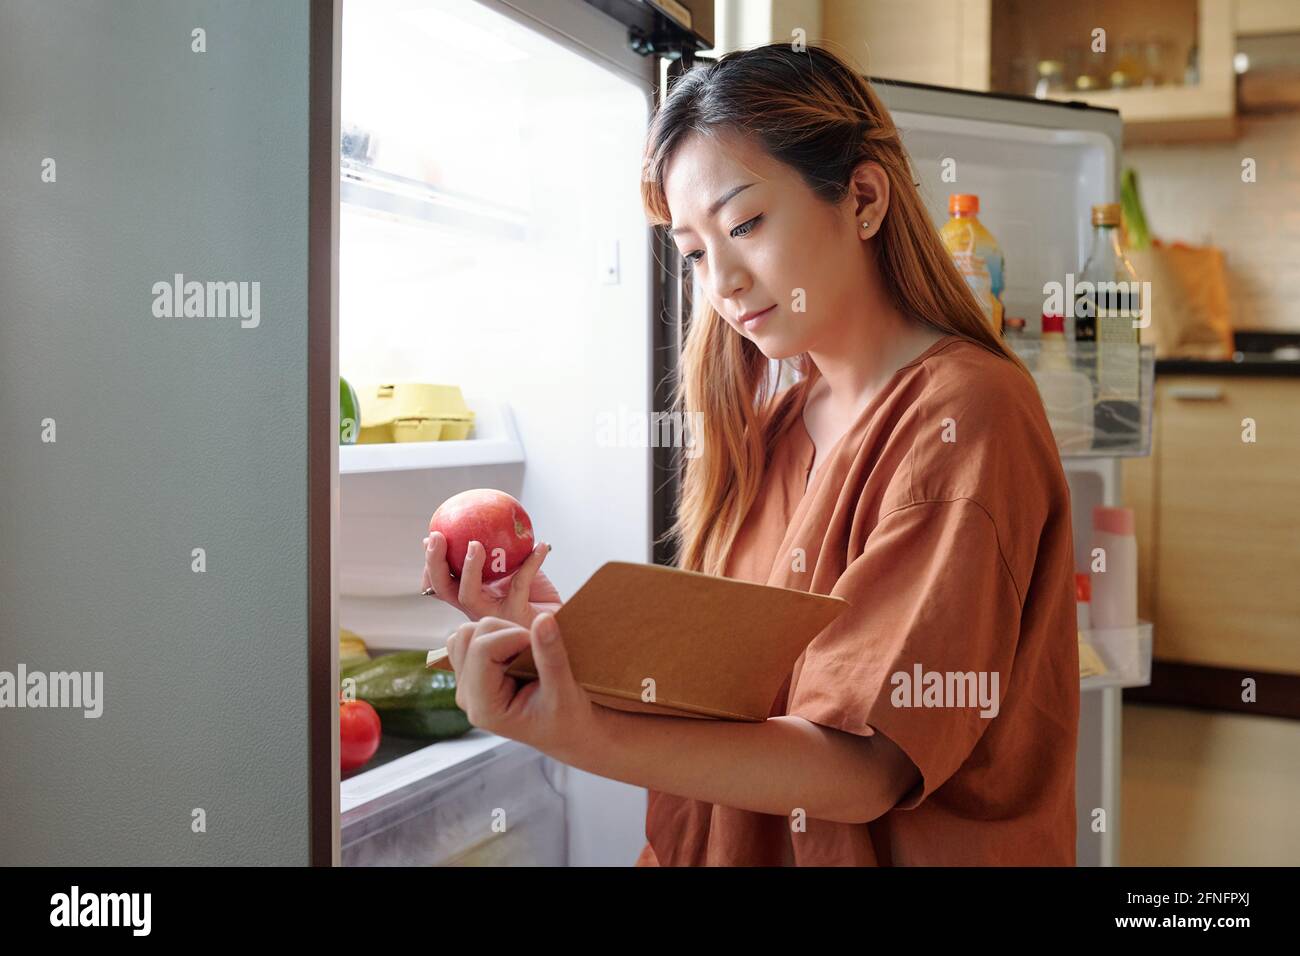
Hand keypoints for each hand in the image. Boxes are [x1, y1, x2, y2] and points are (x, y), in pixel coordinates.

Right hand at [421, 531, 560, 627]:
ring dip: (468, 568)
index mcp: (474, 596)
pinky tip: (542, 545)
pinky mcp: (517, 617)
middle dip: (435, 564)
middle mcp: (478, 609)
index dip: (431, 565)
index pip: (442, 585)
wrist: (560, 623)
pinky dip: (531, 562)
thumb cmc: (537, 597)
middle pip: (444, 590)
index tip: (430, 538)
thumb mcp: (516, 570)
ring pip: (468, 595)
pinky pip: (520, 584)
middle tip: (436, 537)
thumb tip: (495, 520)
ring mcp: (494, 616)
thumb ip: (503, 553)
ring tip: (474, 544)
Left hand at [442, 613, 593, 759]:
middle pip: (472, 636)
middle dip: (508, 633)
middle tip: (536, 651)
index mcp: (484, 708)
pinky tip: (513, 653)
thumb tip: (543, 618)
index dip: (515, 636)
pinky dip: (492, 636)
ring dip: (499, 633)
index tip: (543, 643)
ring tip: (525, 653)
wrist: (566, 731)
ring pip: (467, 633)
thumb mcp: (564, 690)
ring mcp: (466, 685)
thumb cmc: (568, 719)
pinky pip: (469, 639)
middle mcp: (467, 697)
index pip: (483, 649)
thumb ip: (551, 655)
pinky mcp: (470, 674)